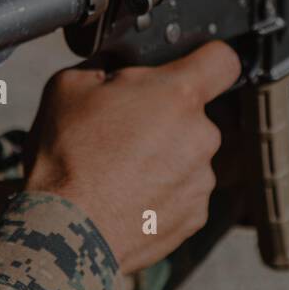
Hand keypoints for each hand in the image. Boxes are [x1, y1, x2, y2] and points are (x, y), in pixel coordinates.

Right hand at [25, 41, 240, 272]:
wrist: (65, 229)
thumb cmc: (68, 157)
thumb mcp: (70, 86)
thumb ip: (108, 68)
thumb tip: (117, 71)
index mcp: (178, 95)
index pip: (222, 60)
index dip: (207, 60)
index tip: (194, 68)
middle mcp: (201, 135)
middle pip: (194, 114)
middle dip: (165, 117)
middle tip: (122, 131)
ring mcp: (202, 179)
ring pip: (188, 155)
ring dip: (164, 158)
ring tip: (119, 171)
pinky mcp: (195, 216)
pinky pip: (184, 193)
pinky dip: (162, 194)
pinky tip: (127, 198)